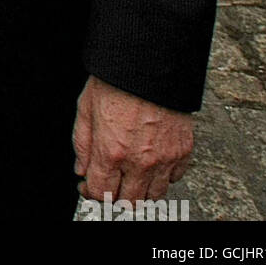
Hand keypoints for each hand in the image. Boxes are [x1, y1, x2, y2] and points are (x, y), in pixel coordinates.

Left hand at [72, 75, 193, 203]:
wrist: (150, 62)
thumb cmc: (116, 79)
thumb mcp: (85, 107)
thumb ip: (82, 144)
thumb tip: (82, 169)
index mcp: (112, 151)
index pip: (101, 193)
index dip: (90, 192)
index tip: (88, 185)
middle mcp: (140, 161)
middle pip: (128, 202)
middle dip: (115, 195)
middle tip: (110, 182)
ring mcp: (165, 158)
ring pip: (153, 196)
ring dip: (139, 190)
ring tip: (130, 174)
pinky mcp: (183, 151)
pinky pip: (175, 179)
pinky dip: (163, 177)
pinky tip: (152, 162)